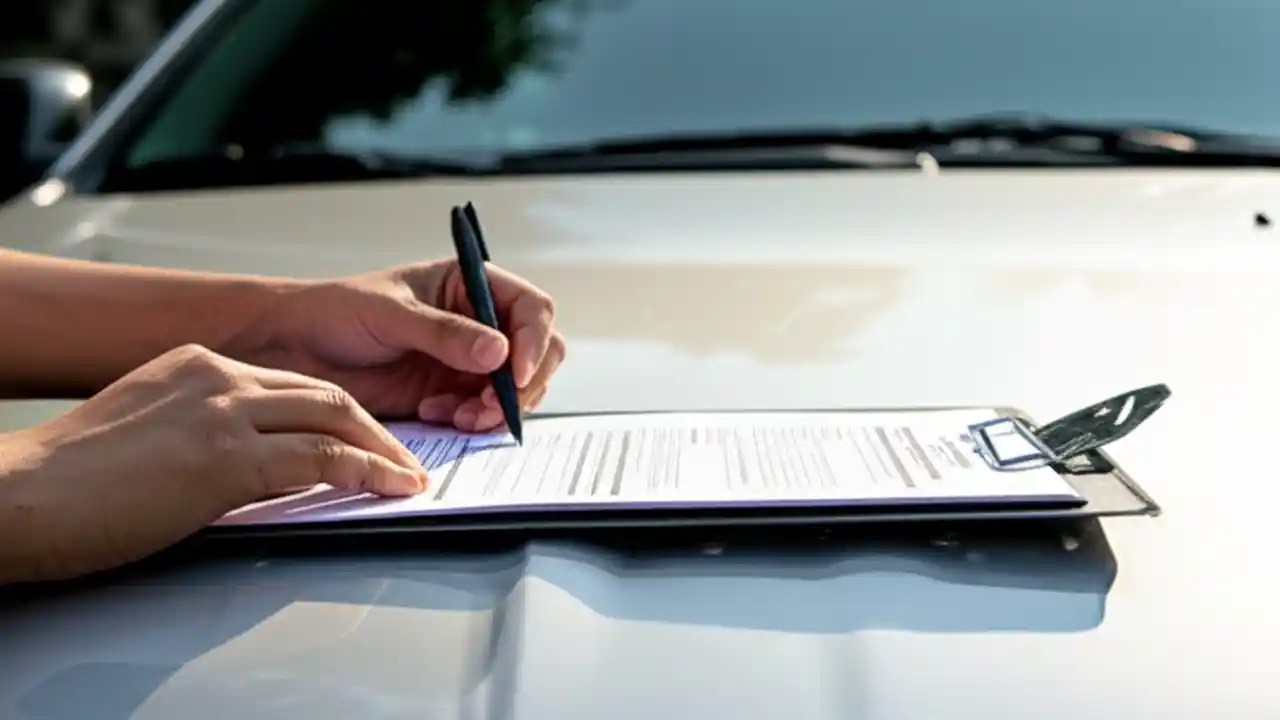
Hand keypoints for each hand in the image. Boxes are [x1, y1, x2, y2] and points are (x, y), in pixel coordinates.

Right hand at [0, 344, 427, 583]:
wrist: (25, 494)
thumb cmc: (75, 477)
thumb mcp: (153, 430)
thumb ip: (209, 430)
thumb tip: (261, 462)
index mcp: (198, 364)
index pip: (292, 382)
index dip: (338, 411)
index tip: (366, 435)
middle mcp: (218, 376)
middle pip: (325, 393)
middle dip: (374, 427)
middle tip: (403, 456)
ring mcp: (225, 412)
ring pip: (334, 419)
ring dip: (383, 451)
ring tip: (409, 476)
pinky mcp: (228, 457)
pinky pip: (321, 459)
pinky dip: (366, 472)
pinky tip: (388, 487)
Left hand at [227, 260, 565, 432]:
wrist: (293, 349)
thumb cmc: (335, 311)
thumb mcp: (390, 313)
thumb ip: (445, 333)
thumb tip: (498, 351)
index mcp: (470, 284)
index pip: (530, 308)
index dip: (532, 341)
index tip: (513, 372)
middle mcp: (477, 321)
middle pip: (538, 351)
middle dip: (522, 383)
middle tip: (491, 405)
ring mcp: (467, 360)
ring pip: (516, 389)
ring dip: (497, 408)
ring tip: (460, 416)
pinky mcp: (451, 394)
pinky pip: (485, 412)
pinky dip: (473, 420)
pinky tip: (438, 415)